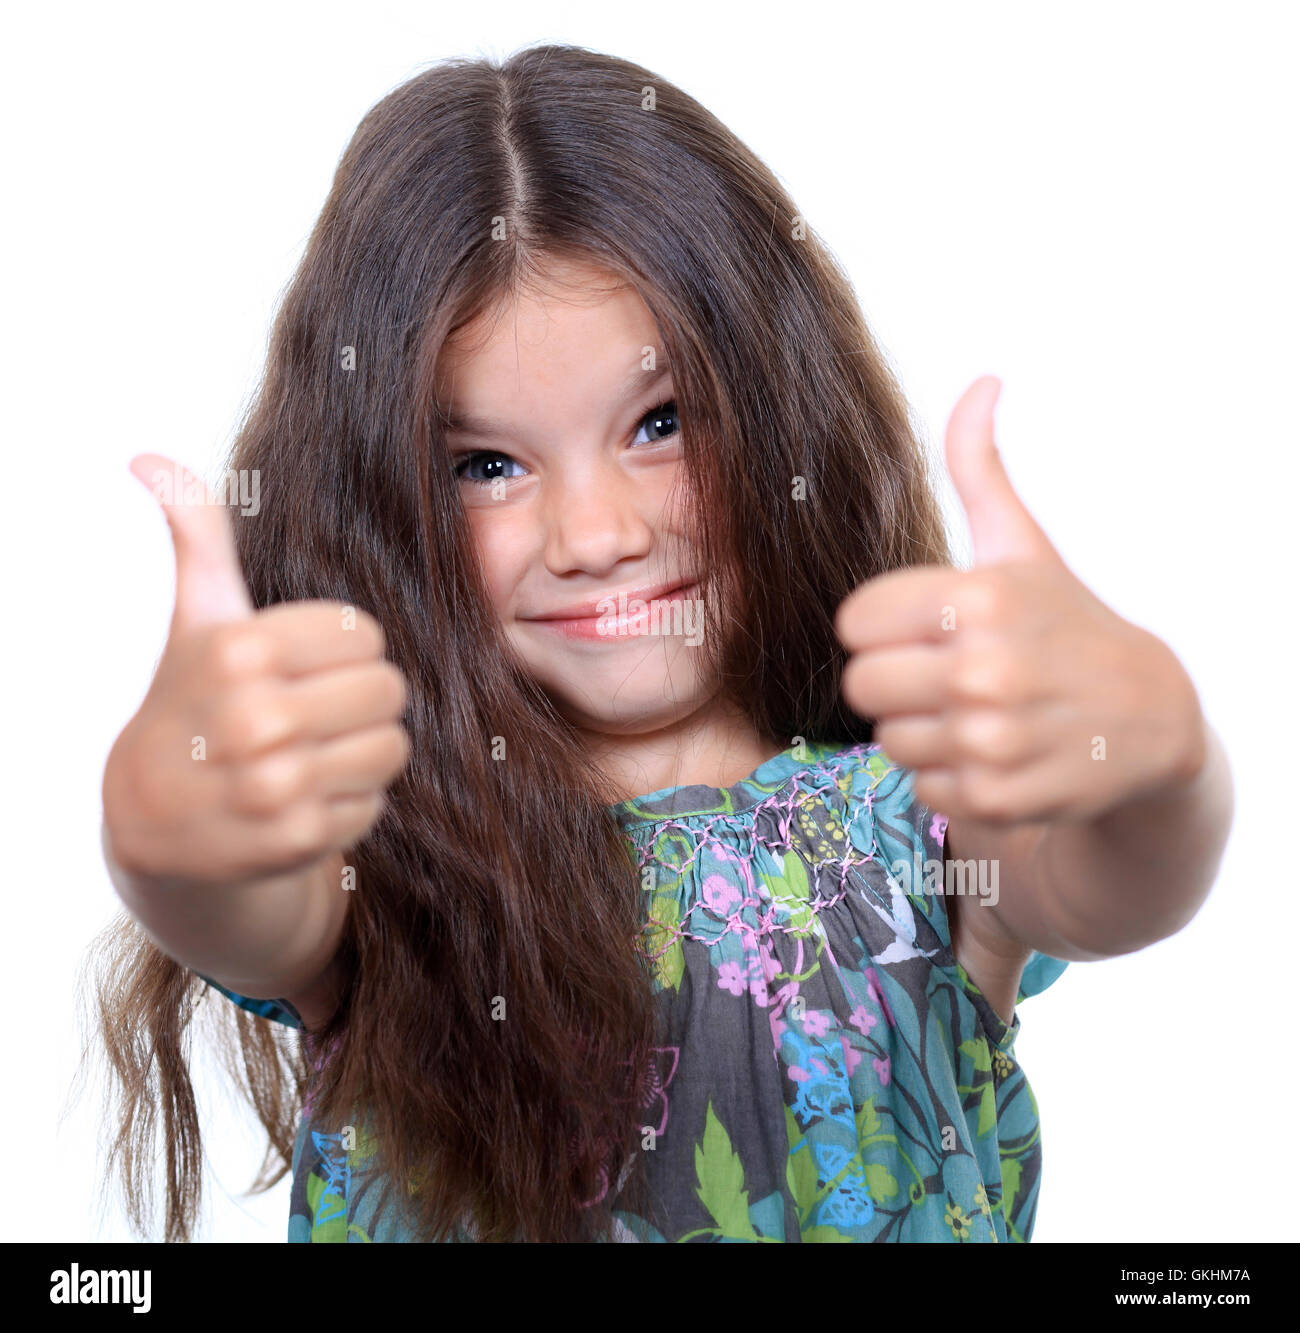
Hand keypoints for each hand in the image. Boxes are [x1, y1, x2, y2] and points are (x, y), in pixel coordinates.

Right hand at [102, 454, 410, 882]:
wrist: (158, 822)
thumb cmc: (193, 702)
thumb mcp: (196, 619)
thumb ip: (196, 537)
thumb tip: (148, 457)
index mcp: (238, 651)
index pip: (364, 635)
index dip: (342, 650)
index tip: (301, 666)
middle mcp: (255, 719)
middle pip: (389, 690)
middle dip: (360, 699)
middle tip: (315, 713)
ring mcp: (275, 786)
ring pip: (392, 747)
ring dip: (362, 751)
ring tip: (314, 753)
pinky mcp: (297, 839)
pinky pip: (375, 802)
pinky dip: (350, 802)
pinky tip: (305, 798)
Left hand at [833, 376, 1205, 824]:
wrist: (1150, 718)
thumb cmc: (1066, 621)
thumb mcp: (1023, 545)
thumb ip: (980, 469)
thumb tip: (983, 383)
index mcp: (980, 598)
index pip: (853, 622)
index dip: (880, 627)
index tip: (919, 628)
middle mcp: (985, 670)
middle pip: (861, 685)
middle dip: (895, 680)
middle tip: (944, 673)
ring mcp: (993, 741)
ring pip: (888, 740)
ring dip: (922, 730)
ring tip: (975, 712)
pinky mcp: (998, 801)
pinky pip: (922, 788)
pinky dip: (949, 776)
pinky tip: (993, 753)